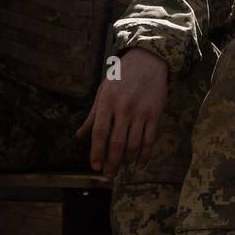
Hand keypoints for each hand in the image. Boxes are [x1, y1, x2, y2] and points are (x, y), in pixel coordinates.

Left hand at [76, 48, 167, 176]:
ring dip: (128, 160)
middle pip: (117, 143)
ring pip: (134, 144)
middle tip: (109, 175)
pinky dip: (145, 155)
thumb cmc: (122, 75)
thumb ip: (93, 116)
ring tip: (122, 169)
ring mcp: (141, 111)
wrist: (149, 60)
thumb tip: (79, 136)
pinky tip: (140, 164)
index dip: (96, 152)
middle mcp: (124, 108)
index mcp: (108, 102)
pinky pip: (150, 139)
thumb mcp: (103, 91)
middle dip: (112, 163)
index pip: (100, 133)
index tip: (95, 166)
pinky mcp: (155, 113)